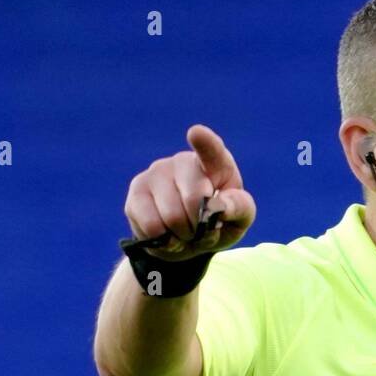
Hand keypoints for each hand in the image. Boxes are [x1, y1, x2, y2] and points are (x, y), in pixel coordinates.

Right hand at [122, 124, 256, 259]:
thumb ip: (239, 208)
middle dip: (201, 227)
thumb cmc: (218, 223)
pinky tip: (168, 235)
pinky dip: (164, 241)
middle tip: (201, 230)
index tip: (196, 134)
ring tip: (185, 233)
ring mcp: (156, 172)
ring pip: (171, 216)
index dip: (204, 142)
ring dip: (183, 236)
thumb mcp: (239, 219)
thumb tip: (222, 205)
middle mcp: (183, 161)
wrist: (188, 241)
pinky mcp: (137, 191)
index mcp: (215, 164)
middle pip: (193, 200)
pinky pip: (151, 226)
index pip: (211, 150)